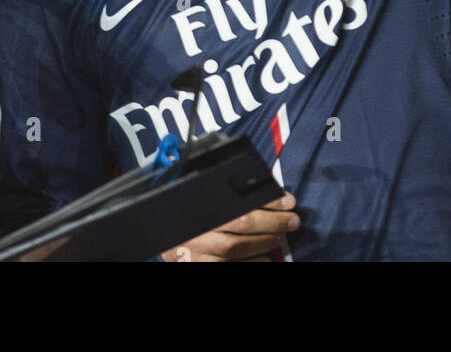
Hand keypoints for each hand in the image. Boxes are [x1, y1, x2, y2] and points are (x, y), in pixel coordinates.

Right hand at [161, 191, 299, 262]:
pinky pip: (230, 267)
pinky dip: (252, 263)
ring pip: (239, 248)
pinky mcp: (199, 266)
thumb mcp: (202, 192)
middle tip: (293, 221)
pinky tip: (265, 259)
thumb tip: (264, 183)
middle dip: (274, 222)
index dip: (269, 200)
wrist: (157, 233)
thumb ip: (225, 189)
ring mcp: (198, 251)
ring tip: (279, 237)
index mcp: (202, 202)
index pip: (242, 200)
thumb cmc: (185, 208)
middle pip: (244, 223)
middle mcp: (199, 227)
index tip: (288, 200)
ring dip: (266, 242)